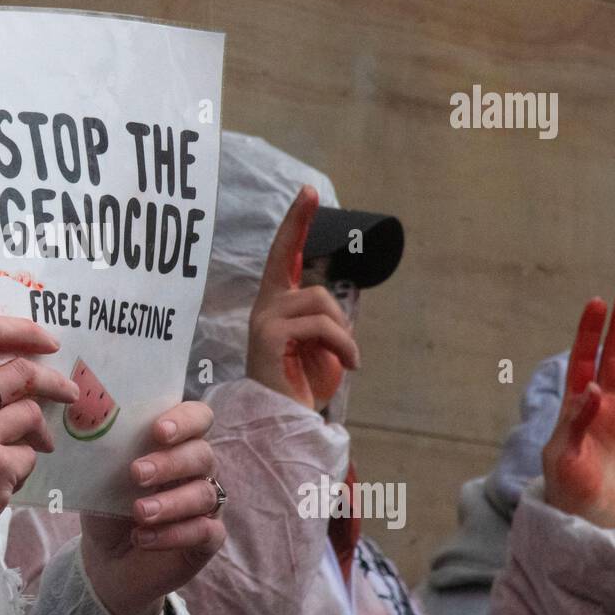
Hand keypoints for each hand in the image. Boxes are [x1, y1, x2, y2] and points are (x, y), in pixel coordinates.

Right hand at [0, 315, 78, 614]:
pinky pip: (30, 457)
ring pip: (31, 416)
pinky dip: (23, 469)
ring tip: (18, 457)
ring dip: (35, 437)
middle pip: (22, 372)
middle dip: (55, 382)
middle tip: (70, 393)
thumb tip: (14, 373)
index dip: (24, 331)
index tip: (48, 342)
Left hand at [80, 401, 226, 614]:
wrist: (106, 560)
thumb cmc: (108, 506)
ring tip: (138, 513)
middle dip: (170, 462)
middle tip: (137, 473)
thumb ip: (108, 450)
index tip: (158, 431)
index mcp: (175, 444)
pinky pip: (206, 532)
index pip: (198, 417)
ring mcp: (205, 506)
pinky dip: (174, 534)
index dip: (184, 420)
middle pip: (202, 455)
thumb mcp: (101, 476)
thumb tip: (94, 422)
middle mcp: (197, 471)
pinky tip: (143, 538)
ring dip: (170, 502)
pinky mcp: (207, 541)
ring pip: (204, 494)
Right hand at [246, 185, 359, 408]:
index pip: (283, 256)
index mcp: (275, 306)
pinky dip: (343, 345)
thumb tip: (334, 311)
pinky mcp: (270, 336)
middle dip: (336, 313)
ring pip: (319, 303)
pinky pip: (319, 326)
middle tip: (342, 337)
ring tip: (347, 361)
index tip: (309, 191)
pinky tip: (349, 366)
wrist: (285, 423)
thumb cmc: (302, 387)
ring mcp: (264, 320)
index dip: (295, 223)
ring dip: (343, 335)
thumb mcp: (322, 346)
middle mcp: (265, 308)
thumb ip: (323, 320)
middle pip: (313, 287)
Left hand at [542, 291, 614, 528]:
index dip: (589, 332)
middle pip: (614, 357)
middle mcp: (603, 404)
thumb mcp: (564, 453)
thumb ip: (578, 420)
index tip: (596, 303)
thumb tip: (593, 388)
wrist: (592, 518)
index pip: (584, 359)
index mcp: (577, 405)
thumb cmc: (567, 487)